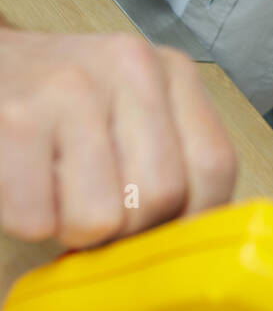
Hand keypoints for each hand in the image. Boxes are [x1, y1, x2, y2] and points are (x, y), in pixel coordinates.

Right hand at [0, 28, 236, 247]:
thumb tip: (198, 243)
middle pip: (161, 195)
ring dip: (72, 228)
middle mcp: (130, 67)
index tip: (160, 232)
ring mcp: (70, 88)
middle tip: (95, 209)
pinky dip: (28, 222)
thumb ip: (174, 159)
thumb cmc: (64, 101)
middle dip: (125, 228)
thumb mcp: (134, 110)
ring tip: (58, 193)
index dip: (190, 219)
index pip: (214, 167)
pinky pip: (37, 219)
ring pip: (100, 217)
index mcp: (171, 71)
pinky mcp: (16, 118)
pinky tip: (25, 184)